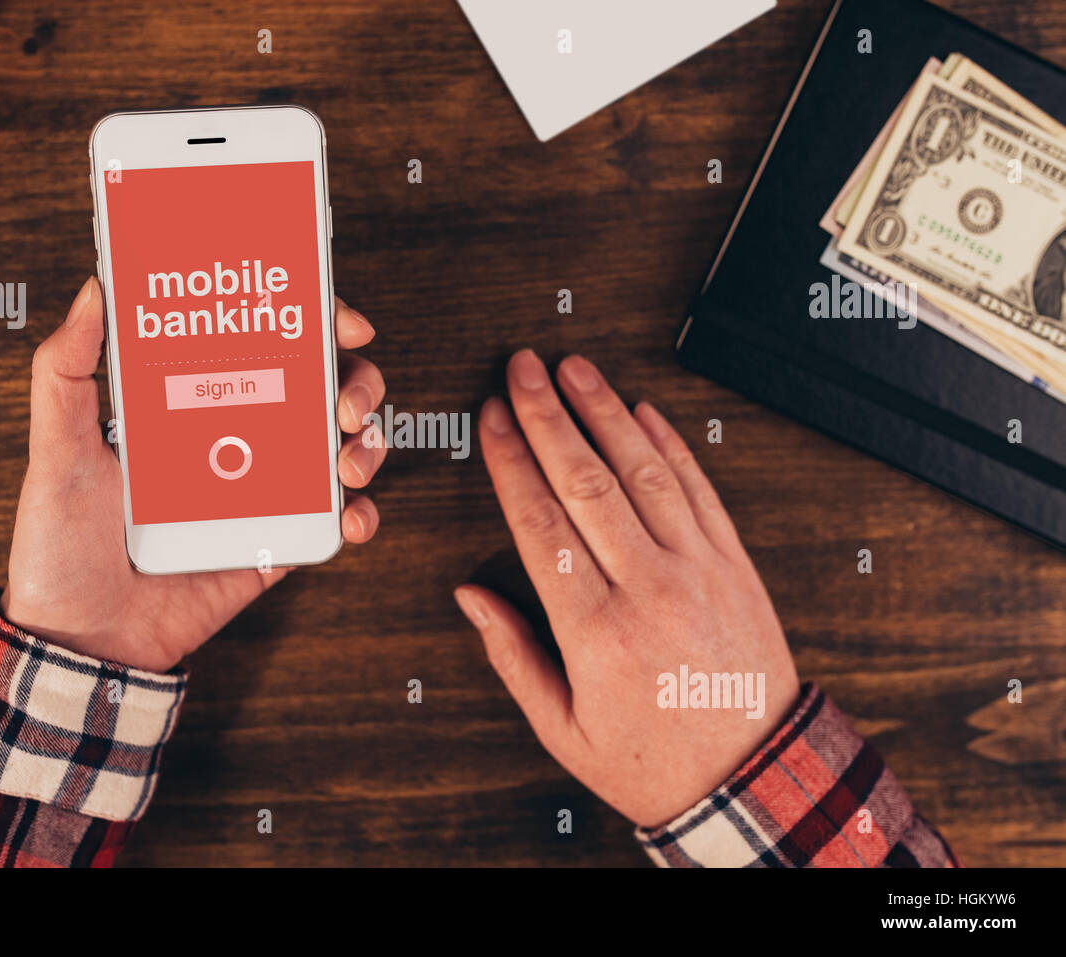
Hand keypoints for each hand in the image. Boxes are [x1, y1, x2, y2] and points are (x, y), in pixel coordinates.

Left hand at [1, 277, 385, 672]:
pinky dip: (358, 514)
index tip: (334, 315)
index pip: (263, 343)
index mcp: (190, 404)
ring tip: (346, 460)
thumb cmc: (61, 546)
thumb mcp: (55, 447)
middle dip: (354, 380)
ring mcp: (261, 492)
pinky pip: (334, 521)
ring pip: (340, 446)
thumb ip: (65, 370)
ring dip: (366, 442)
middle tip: (344, 401)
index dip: (309, 319)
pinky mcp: (275, 544)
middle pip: (319, 387)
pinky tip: (348, 515)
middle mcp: (235, 440)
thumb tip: (93, 290)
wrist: (81, 639)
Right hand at [454, 350, 798, 827]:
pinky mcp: (735, 565)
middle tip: (522, 369)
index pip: (541, 522)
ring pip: (644, 470)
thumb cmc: (654, 760)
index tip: (492, 420)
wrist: (753, 779)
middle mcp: (649, 589)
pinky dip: (670, 445)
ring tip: (575, 369)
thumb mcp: (562, 728)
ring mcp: (699, 570)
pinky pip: (699, 490)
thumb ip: (512, 655)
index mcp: (597, 631)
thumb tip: (472, 597)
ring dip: (606, 412)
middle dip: (547, 415)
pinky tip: (645, 411)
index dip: (511, 461)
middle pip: (586, 481)